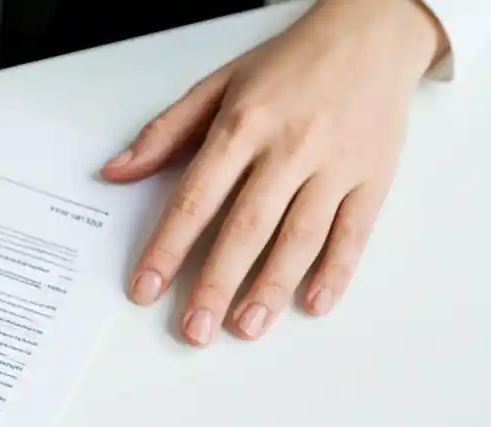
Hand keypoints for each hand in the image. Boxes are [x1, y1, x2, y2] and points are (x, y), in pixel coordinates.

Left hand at [102, 0, 448, 344]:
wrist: (371, 32)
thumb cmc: (289, 63)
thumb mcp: (218, 85)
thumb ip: (164, 133)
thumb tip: (115, 172)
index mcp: (243, 125)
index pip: (195, 198)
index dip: (168, 248)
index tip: (146, 288)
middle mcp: (289, 147)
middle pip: (246, 227)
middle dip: (216, 284)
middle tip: (194, 329)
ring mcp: (336, 164)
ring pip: (300, 237)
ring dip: (271, 287)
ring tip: (245, 327)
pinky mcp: (374, 176)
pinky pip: (354, 232)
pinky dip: (336, 271)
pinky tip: (312, 303)